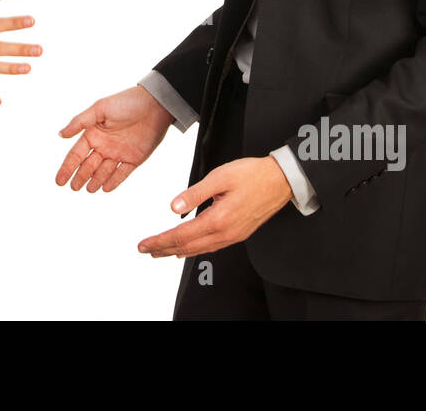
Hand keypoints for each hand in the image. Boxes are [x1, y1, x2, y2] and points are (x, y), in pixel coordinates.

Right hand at [56, 85, 173, 192]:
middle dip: (80, 177)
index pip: (76, 154)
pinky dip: (114, 181)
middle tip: (74, 188)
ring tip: (89, 189)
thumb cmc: (126, 102)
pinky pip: (122, 173)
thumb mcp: (99, 109)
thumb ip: (80, 122)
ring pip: (104, 171)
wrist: (155, 104)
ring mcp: (119, 153)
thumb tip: (60, 134)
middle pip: (88, 166)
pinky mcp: (134, 159)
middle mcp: (104, 145)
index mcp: (93, 134)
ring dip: (96, 180)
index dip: (67, 168)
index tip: (59, 181)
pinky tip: (105, 188)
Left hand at [136, 156, 291, 257]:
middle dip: (163, 249)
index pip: (181, 236)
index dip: (160, 241)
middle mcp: (226, 232)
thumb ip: (194, 194)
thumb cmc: (253, 175)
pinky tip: (187, 248)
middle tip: (145, 250)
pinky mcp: (239, 233)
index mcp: (219, 219)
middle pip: (187, 247)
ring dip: (177, 251)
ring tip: (160, 252)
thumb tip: (174, 208)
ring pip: (199, 249)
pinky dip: (194, 249)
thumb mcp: (220, 177)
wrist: (281, 180)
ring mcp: (233, 235)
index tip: (144, 244)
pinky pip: (211, 247)